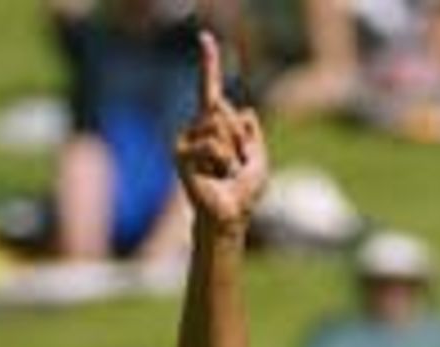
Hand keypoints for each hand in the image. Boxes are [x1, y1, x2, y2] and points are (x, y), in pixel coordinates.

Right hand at [174, 31, 267, 232]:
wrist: (231, 216)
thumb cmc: (244, 193)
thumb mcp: (259, 159)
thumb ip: (253, 134)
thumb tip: (246, 111)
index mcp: (215, 127)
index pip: (209, 89)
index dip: (209, 63)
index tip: (206, 37)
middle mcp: (197, 128)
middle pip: (223, 109)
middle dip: (240, 138)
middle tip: (236, 164)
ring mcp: (187, 140)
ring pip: (219, 125)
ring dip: (233, 151)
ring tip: (226, 171)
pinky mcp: (180, 154)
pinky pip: (211, 143)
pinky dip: (222, 159)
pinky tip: (217, 174)